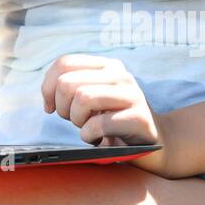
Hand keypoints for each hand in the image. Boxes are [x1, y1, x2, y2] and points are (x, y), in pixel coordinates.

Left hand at [40, 54, 174, 176]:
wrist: (156, 141)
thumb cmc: (116, 120)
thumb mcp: (95, 96)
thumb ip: (74, 86)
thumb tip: (48, 94)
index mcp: (106, 65)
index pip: (64, 63)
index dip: (48, 86)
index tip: (50, 107)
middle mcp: (120, 75)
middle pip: (68, 82)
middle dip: (62, 106)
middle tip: (73, 119)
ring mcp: (131, 95)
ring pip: (83, 98)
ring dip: (76, 120)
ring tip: (85, 128)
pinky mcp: (139, 118)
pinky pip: (99, 124)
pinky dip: (89, 135)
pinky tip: (96, 139)